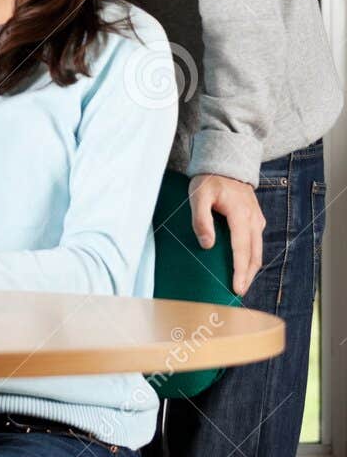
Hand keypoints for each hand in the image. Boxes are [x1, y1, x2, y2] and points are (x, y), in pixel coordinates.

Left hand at [189, 173, 264, 296]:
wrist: (225, 163)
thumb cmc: (209, 179)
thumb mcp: (198, 195)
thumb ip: (200, 219)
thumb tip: (207, 244)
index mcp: (240, 214)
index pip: (242, 248)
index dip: (240, 270)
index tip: (237, 287)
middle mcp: (252, 219)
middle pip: (254, 254)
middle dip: (248, 275)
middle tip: (239, 292)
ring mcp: (256, 219)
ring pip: (258, 250)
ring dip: (251, 268)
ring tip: (241, 283)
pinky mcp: (255, 219)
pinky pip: (256, 242)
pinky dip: (251, 256)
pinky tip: (242, 264)